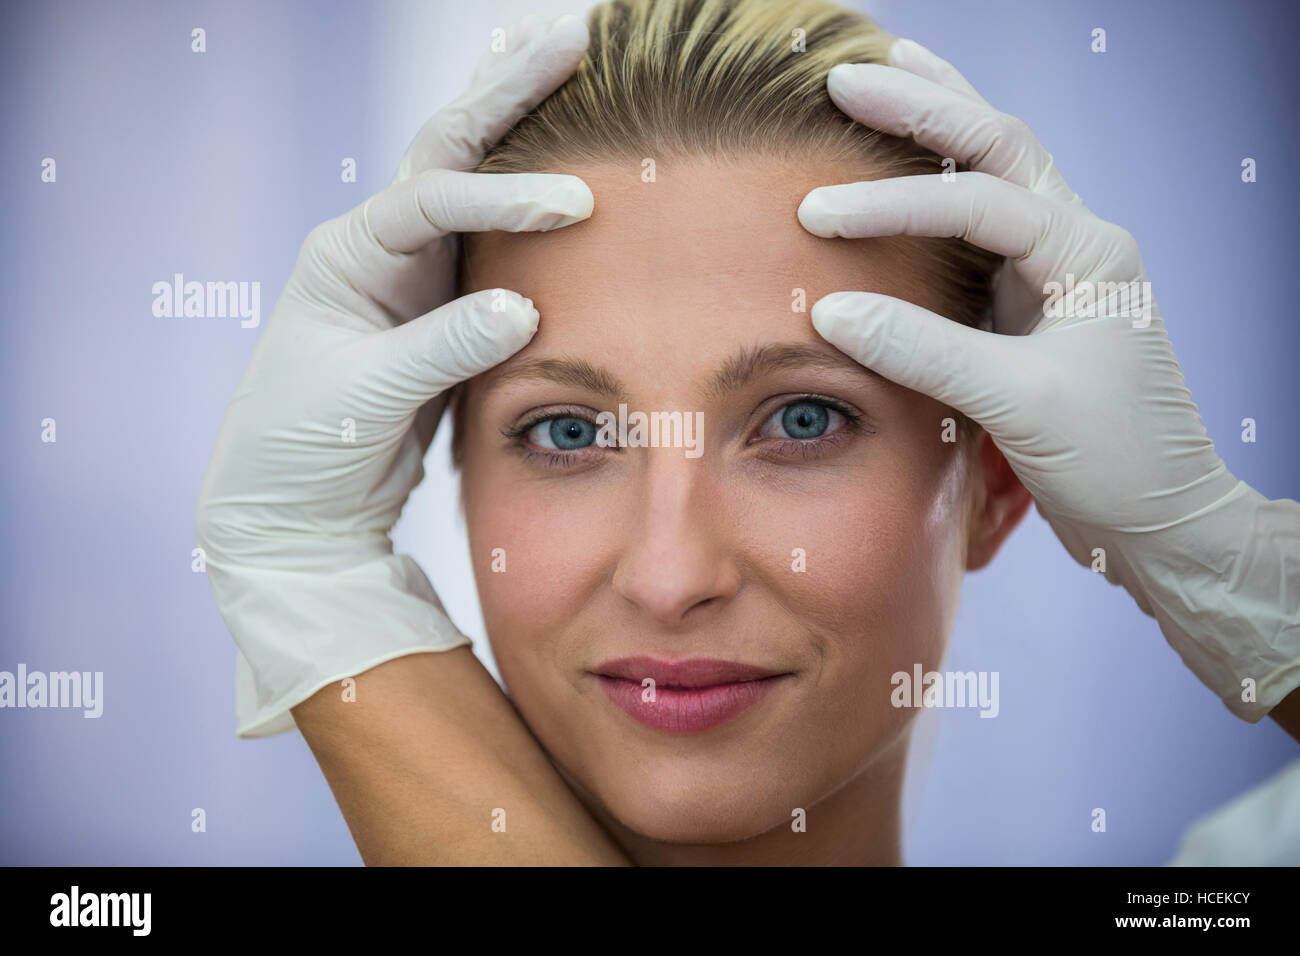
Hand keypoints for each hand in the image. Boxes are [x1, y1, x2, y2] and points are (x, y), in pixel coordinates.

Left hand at [196, 13, 593, 736]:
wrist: (297, 502)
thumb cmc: (305, 444)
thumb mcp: (366, 396)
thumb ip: (441, 349)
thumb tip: (521, 306)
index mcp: (348, 253)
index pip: (433, 200)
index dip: (504, 195)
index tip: (572, 204)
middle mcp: (382, 246)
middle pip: (449, 147)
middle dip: (506, 92)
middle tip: (570, 39)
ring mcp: (418, 272)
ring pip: (473, 174)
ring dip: (519, 118)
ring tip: (566, 56)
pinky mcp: (448, 306)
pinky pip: (497, 236)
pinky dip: (529, 191)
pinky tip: (563, 155)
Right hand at [798, 38, 1298, 720]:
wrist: (1162, 518)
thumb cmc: (1110, 462)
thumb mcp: (1017, 404)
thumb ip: (924, 350)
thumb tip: (830, 309)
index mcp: (1086, 256)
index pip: (978, 201)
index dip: (893, 203)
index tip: (815, 217)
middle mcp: (1077, 242)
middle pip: (997, 144)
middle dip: (922, 105)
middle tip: (844, 76)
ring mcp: (1057, 267)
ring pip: (997, 167)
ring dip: (940, 119)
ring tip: (885, 72)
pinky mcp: (1034, 301)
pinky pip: (983, 221)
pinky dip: (940, 181)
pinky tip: (909, 162)